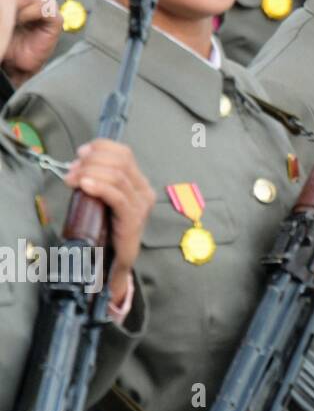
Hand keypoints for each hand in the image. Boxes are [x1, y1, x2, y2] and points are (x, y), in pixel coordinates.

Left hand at [1, 0, 60, 85]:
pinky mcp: (56, 21)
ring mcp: (48, 9)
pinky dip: (32, 12)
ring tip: (12, 19)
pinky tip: (22, 20)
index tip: (5, 2)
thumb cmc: (5, 40)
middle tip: (7, 13)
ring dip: (20, 5)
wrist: (12, 63)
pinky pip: (46, 7)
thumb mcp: (4, 14)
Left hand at [63, 139, 154, 303]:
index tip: (80, 154)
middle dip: (92, 160)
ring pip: (117, 176)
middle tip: (72, 170)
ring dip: (90, 172)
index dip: (101, 148)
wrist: (113, 263)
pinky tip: (84, 185)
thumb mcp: (101, 200)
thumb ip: (97, 181)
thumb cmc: (105, 231)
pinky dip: (99, 187)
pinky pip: (117, 196)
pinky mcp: (133, 219)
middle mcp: (144, 191)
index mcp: (139, 183)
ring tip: (73, 179)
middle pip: (121, 160)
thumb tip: (78, 164)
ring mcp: (141, 205)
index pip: (124, 153)